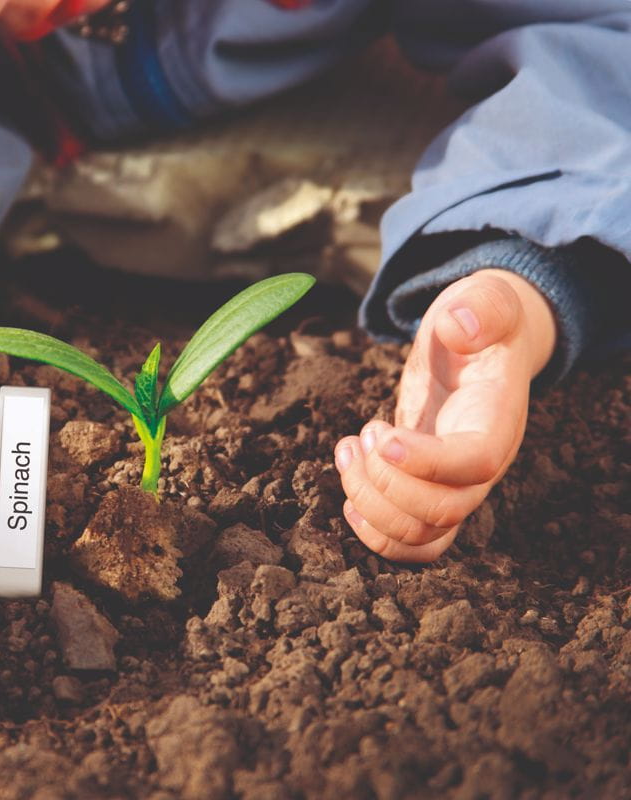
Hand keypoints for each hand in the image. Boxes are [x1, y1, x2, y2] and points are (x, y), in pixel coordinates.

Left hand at [334, 269, 557, 561]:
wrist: (481, 342)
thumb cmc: (480, 320)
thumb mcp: (485, 298)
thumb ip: (480, 307)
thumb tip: (459, 326)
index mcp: (498, 419)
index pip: (475, 463)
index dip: (425, 462)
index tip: (379, 433)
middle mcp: (481, 463)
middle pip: (445, 510)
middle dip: (386, 481)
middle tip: (362, 431)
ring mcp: (454, 483)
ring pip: (422, 532)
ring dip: (369, 501)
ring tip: (346, 449)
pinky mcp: (427, 489)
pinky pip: (411, 540)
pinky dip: (374, 532)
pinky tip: (348, 490)